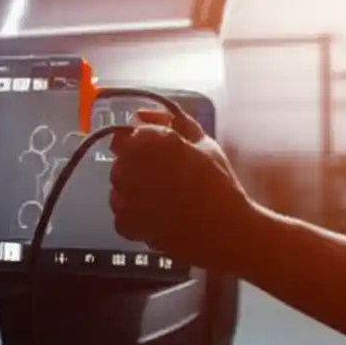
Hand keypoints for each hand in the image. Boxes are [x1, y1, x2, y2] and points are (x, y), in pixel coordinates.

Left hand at [109, 109, 259, 270]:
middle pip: (122, 162)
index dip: (145, 145)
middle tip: (166, 180)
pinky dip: (134, 218)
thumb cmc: (219, 183)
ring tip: (164, 201)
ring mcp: (124, 197)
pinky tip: (157, 218)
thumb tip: (141, 113)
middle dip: (139, 169)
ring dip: (134, 193)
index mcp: (150, 142)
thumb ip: (175, 123)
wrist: (227, 231)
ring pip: (118, 189)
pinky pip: (120, 217)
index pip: (131, 136)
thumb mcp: (204, 144)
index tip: (161, 155)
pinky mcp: (126, 225)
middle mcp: (131, 166)